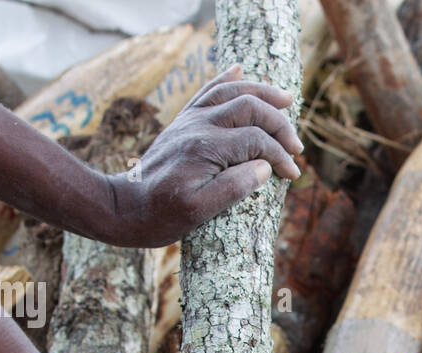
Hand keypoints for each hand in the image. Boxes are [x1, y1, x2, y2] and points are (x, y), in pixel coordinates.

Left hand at [105, 64, 302, 245]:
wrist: (124, 206)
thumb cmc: (162, 215)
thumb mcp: (199, 212)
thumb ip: (234, 188)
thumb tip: (265, 167)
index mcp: (206, 148)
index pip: (257, 140)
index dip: (280, 155)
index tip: (292, 175)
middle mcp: (199, 126)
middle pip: (250, 108)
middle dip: (279, 124)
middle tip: (297, 146)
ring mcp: (189, 120)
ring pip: (231, 92)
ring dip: (261, 92)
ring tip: (286, 99)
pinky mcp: (183, 122)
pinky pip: (206, 91)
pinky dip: (225, 79)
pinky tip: (238, 69)